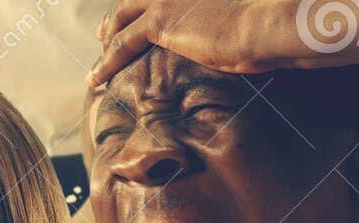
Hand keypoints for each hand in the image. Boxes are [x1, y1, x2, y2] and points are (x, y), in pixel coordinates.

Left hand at [91, 0, 294, 86]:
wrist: (262, 28)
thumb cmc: (260, 30)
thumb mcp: (236, 20)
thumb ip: (217, 24)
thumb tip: (218, 39)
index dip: (139, 11)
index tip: (131, 23)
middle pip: (132, 3)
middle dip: (115, 21)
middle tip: (102, 37)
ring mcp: (165, 0)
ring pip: (122, 22)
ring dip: (106, 46)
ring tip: (97, 68)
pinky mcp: (159, 21)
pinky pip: (122, 44)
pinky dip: (106, 63)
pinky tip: (96, 78)